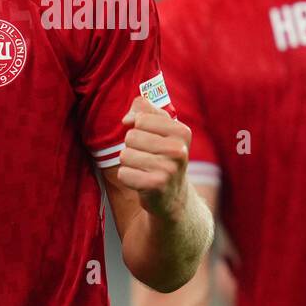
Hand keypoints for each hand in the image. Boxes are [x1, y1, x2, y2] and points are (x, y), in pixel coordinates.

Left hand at [118, 96, 190, 219]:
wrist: (173, 195)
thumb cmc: (162, 155)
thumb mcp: (160, 128)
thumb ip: (144, 110)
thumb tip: (127, 119)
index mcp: (181, 131)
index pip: (141, 119)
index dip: (138, 129)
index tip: (150, 140)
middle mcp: (178, 149)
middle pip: (131, 137)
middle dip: (133, 147)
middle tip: (147, 157)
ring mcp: (169, 169)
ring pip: (125, 155)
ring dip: (129, 163)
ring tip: (144, 169)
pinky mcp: (156, 185)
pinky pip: (123, 174)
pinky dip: (127, 178)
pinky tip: (140, 181)